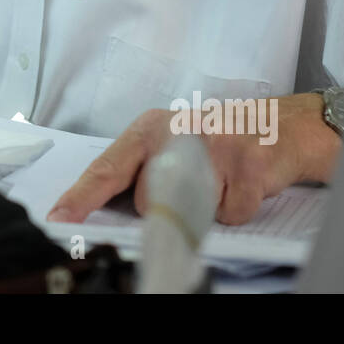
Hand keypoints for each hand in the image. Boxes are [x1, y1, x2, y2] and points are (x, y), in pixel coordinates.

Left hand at [47, 92, 343, 225]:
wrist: (283, 126)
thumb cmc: (218, 140)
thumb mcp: (172, 142)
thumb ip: (141, 170)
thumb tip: (108, 210)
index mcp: (151, 128)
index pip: (108, 168)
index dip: (82, 196)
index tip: (60, 218)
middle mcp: (177, 132)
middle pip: (148, 201)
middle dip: (167, 206)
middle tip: (194, 182)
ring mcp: (213, 147)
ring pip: (189, 209)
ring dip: (206, 207)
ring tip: (221, 180)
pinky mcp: (247, 165)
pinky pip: (229, 214)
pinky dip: (238, 209)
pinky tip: (245, 184)